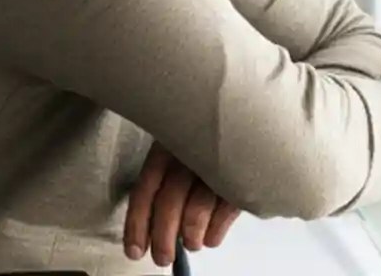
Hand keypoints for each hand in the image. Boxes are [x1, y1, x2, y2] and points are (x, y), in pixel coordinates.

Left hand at [124, 142, 241, 266]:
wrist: (244, 122)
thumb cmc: (205, 143)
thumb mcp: (178, 151)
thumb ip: (164, 184)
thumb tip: (150, 230)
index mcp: (167, 147)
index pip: (145, 190)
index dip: (137, 224)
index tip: (135, 251)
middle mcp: (190, 154)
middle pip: (169, 202)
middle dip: (163, 238)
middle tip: (163, 257)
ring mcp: (218, 163)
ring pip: (197, 210)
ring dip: (191, 236)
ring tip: (192, 244)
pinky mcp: (243, 175)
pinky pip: (226, 212)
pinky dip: (215, 232)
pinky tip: (210, 238)